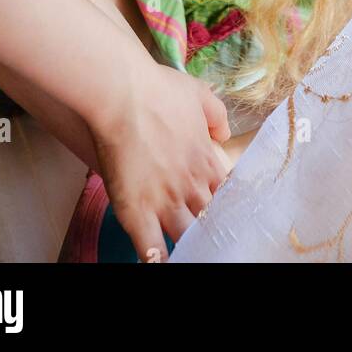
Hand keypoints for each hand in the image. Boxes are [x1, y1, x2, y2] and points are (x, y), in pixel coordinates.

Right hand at [86, 58, 231, 261]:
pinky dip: (157, 259)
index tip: (223, 216)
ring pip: (187, 240)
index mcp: (207, 162)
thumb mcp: (199, 93)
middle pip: (211, 223)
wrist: (123, 93)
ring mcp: (166, 202)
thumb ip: (217, 115)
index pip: (228, 198)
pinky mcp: (137, 213)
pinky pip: (151, 250)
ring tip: (191, 252)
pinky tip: (160, 262)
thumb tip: (223, 134)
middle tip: (209, 239)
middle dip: (211, 232)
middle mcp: (192, 186)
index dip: (226, 210)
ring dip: (189, 247)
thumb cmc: (158, 88)